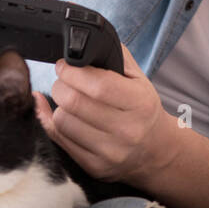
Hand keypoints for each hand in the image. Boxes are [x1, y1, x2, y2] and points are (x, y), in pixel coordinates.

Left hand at [33, 43, 170, 184]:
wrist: (155, 151)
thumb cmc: (142, 109)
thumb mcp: (139, 79)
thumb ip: (113, 55)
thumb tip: (80, 41)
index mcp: (139, 103)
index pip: (98, 85)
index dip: (73, 71)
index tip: (64, 65)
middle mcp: (126, 130)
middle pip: (75, 102)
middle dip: (61, 85)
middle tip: (63, 79)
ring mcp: (110, 152)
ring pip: (63, 121)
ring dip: (59, 105)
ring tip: (68, 99)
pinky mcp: (94, 166)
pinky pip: (60, 140)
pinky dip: (52, 122)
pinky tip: (56, 111)